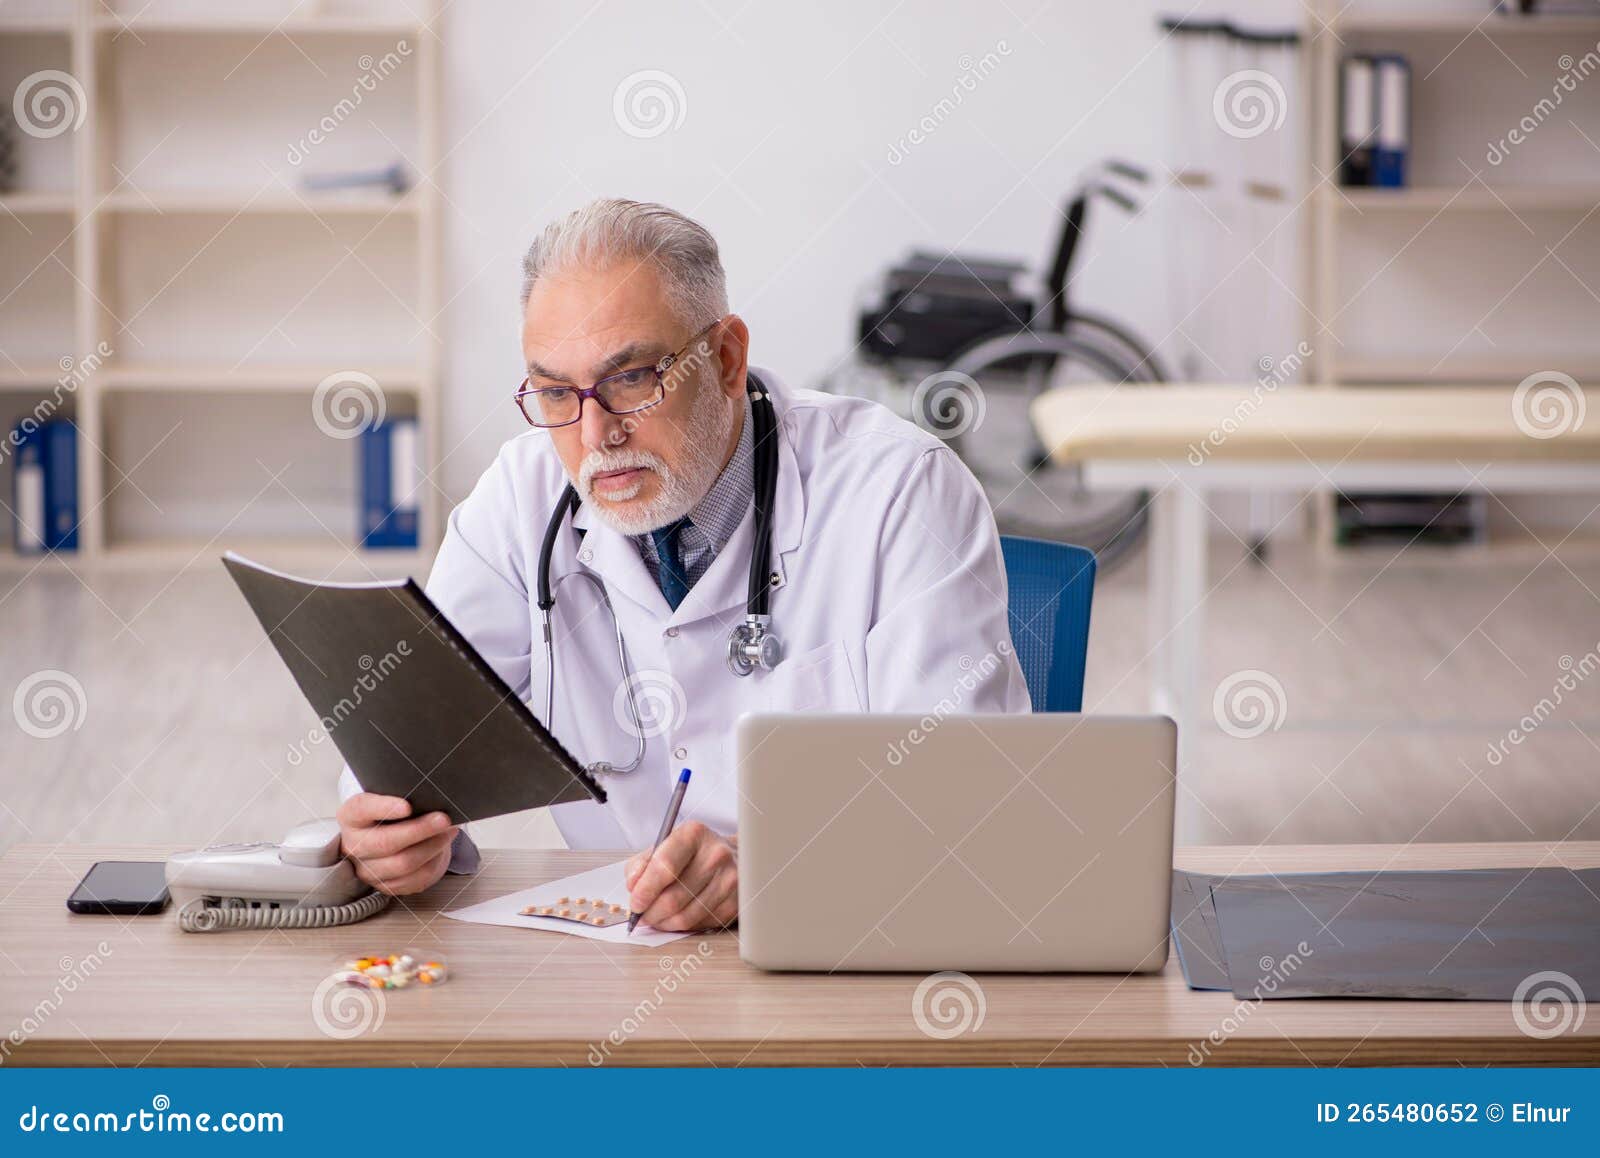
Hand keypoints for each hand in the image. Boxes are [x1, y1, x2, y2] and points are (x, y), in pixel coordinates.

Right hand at [336, 793, 456, 895]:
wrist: (393, 834)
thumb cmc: (394, 812)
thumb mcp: (393, 798)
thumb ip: (404, 796)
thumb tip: (430, 799)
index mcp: (351, 817)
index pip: (361, 809)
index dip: (383, 807)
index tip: (407, 805)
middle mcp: (354, 845)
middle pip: (385, 842)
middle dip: (419, 830)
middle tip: (443, 819)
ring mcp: (368, 869)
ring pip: (403, 863)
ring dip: (432, 847)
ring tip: (449, 831)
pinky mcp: (386, 885)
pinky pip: (415, 879)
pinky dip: (434, 861)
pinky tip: (442, 848)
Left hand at [625, 821, 737, 931]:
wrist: (730, 856)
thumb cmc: (691, 853)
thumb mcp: (663, 847)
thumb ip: (641, 864)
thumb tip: (633, 887)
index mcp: (694, 834)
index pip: (665, 866)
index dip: (645, 890)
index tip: (635, 903)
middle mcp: (716, 855)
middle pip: (673, 897)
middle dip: (650, 913)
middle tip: (641, 916)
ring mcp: (729, 880)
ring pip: (685, 917)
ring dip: (664, 924)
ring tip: (656, 918)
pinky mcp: (736, 902)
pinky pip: (700, 925)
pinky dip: (682, 927)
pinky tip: (677, 917)